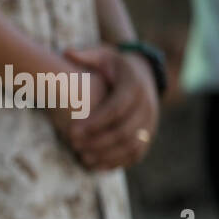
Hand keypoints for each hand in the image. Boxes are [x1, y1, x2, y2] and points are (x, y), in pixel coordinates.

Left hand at [63, 44, 157, 170]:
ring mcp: (150, 121)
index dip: (95, 122)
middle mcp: (147, 105)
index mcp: (134, 86)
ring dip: (107, 155)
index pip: (116, 108)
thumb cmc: (114, 66)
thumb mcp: (102, 55)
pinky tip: (96, 165)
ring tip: (82, 158)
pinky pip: (137, 153)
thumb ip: (85, 55)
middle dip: (97, 141)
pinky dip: (118, 162)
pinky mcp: (148, 134)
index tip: (71, 131)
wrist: (142, 73)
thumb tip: (67, 52)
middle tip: (73, 145)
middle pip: (125, 130)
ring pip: (132, 145)